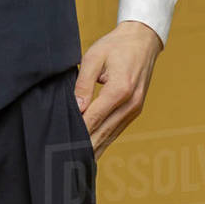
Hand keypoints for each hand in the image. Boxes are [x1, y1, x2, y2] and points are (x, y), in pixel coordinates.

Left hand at [74, 20, 163, 160]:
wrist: (142, 40)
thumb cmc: (115, 46)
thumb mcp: (93, 57)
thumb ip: (83, 83)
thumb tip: (76, 108)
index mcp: (119, 89)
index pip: (94, 118)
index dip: (78, 133)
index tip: (62, 145)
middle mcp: (130, 104)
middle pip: (103, 132)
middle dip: (83, 147)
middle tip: (64, 161)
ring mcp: (135, 109)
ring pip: (111, 135)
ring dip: (94, 149)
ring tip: (75, 163)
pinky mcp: (135, 111)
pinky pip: (117, 130)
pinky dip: (104, 141)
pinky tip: (93, 152)